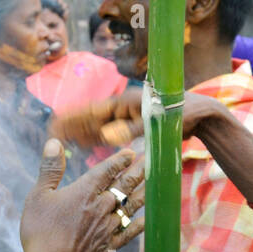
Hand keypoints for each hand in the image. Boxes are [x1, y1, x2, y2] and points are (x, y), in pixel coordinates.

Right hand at [20, 139, 144, 251]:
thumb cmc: (41, 232)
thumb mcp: (38, 195)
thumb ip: (50, 169)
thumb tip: (53, 142)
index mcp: (85, 191)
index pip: (107, 170)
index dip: (120, 160)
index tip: (131, 153)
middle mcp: (101, 206)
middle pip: (124, 185)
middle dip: (138, 171)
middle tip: (151, 161)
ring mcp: (108, 227)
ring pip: (131, 206)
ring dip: (143, 193)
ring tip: (155, 183)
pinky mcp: (109, 246)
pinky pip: (130, 232)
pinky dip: (140, 224)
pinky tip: (147, 219)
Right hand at [49, 90, 225, 147]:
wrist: (200, 115)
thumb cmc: (180, 114)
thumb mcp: (155, 122)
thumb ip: (130, 130)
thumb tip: (106, 138)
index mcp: (124, 104)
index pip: (92, 111)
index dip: (73, 118)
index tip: (56, 123)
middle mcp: (123, 110)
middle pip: (91, 118)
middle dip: (72, 125)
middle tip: (52, 132)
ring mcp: (128, 119)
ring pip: (98, 127)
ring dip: (81, 133)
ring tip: (62, 140)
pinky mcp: (135, 129)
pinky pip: (110, 135)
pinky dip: (97, 140)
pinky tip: (85, 147)